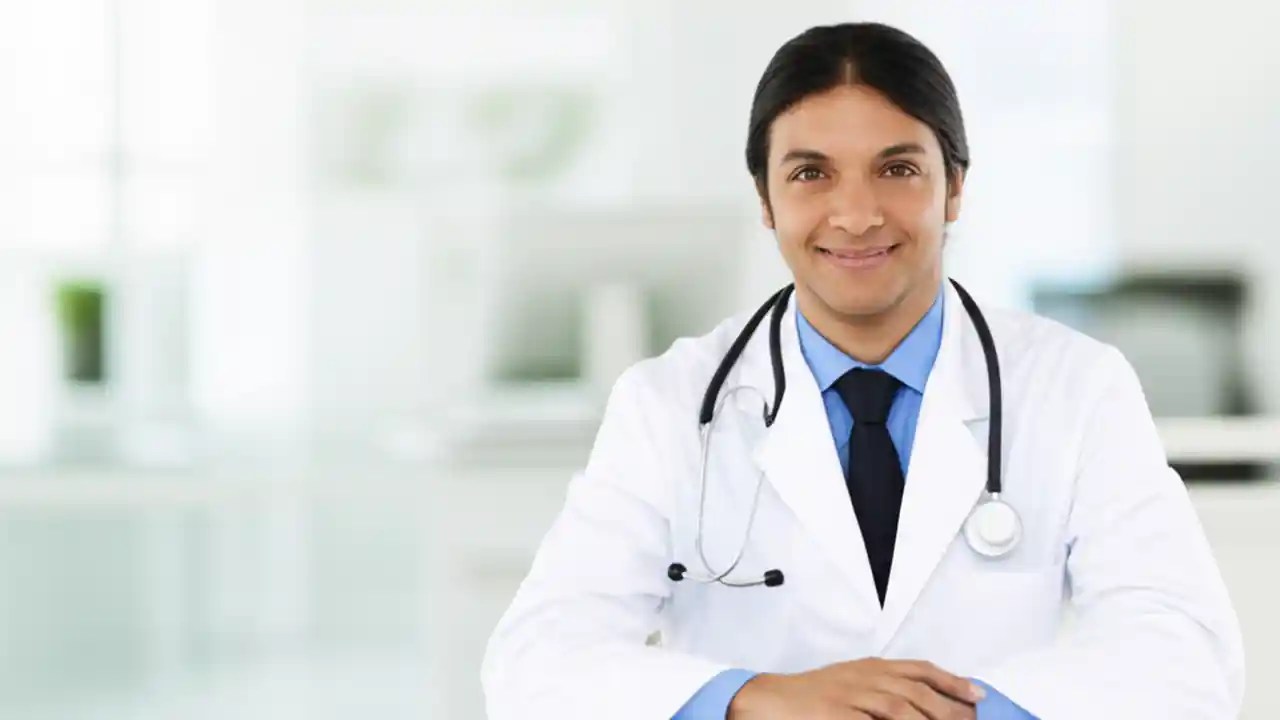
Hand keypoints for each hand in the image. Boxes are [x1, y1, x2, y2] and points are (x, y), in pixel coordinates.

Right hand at [727, 658, 982, 719]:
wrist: (770, 701)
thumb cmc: (811, 696)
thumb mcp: (851, 684)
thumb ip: (883, 689)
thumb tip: (919, 706)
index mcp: (871, 668)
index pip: (919, 669)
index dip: (951, 681)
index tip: (977, 695)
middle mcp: (865, 679)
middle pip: (917, 692)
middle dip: (949, 708)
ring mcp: (851, 697)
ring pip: (901, 709)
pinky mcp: (837, 715)